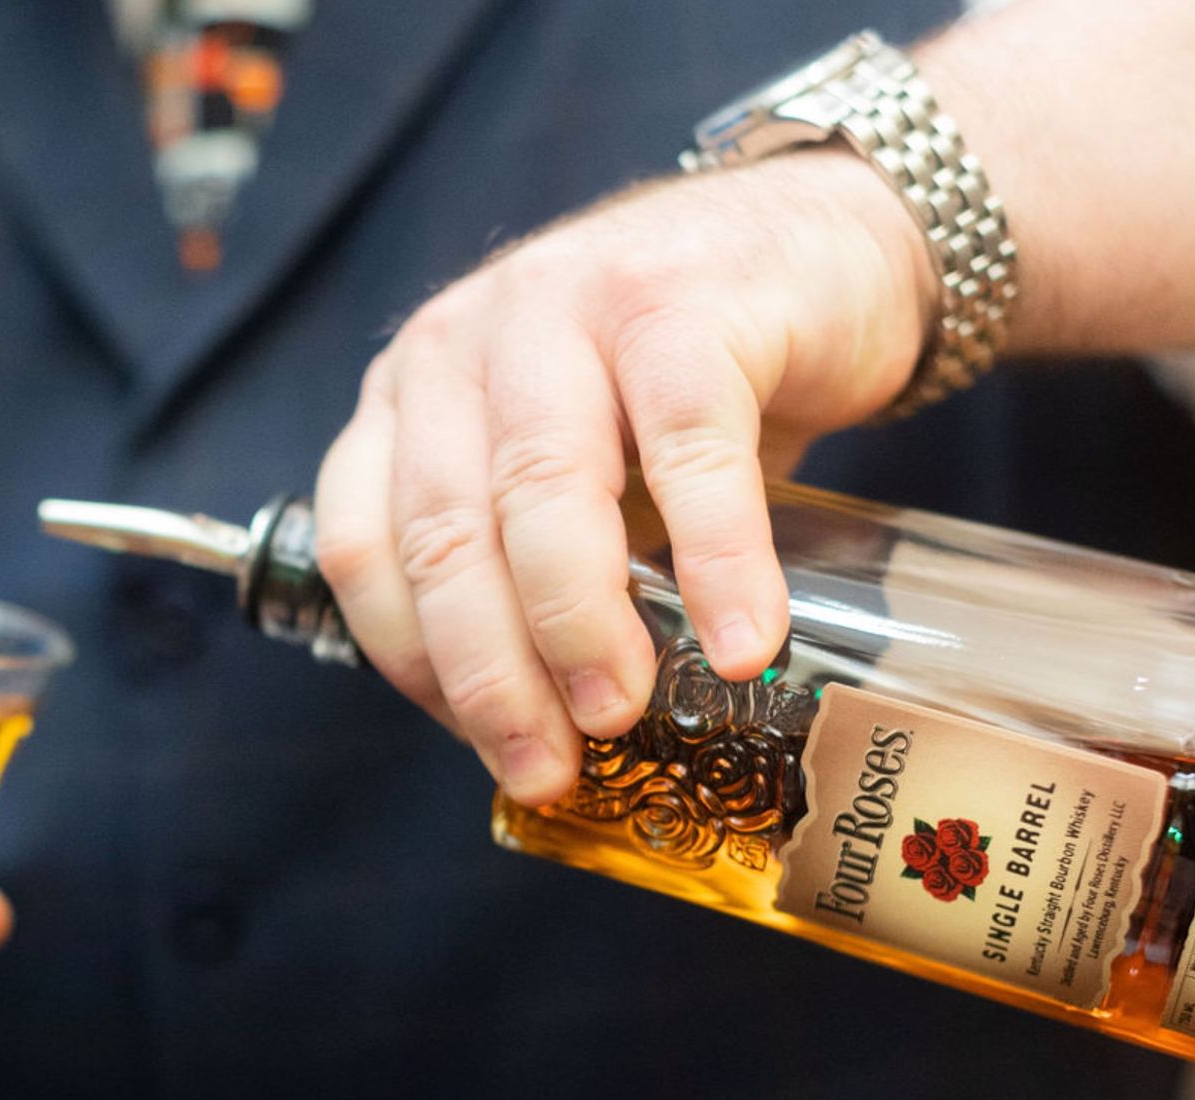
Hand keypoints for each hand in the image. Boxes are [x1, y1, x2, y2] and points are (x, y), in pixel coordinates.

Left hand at [312, 151, 933, 804]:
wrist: (828, 238)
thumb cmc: (686, 380)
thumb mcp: (576, 466)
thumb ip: (529, 567)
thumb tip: (530, 738)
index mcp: (415, 390)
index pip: (365, 543)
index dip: (414, 664)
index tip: (483, 745)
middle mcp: (469, 340)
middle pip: (446, 534)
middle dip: (489, 673)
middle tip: (545, 765)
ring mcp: (571, 308)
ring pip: (544, 492)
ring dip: (577, 626)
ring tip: (620, 713)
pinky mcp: (688, 304)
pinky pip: (690, 448)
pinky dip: (716, 559)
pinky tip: (741, 640)